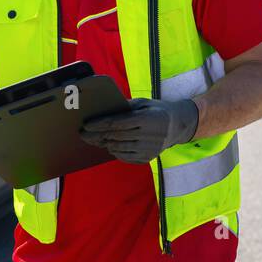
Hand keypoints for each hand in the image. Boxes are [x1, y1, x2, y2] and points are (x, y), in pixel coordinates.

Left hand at [79, 97, 199, 163]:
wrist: (178, 126)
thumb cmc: (156, 111)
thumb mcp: (143, 103)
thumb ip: (125, 107)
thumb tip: (103, 110)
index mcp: (147, 119)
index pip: (117, 123)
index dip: (100, 125)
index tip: (86, 125)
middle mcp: (148, 136)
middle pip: (115, 137)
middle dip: (96, 136)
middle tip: (83, 134)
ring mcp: (149, 149)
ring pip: (118, 149)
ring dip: (104, 144)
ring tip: (96, 139)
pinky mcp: (147, 158)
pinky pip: (125, 157)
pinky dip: (115, 151)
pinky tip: (110, 145)